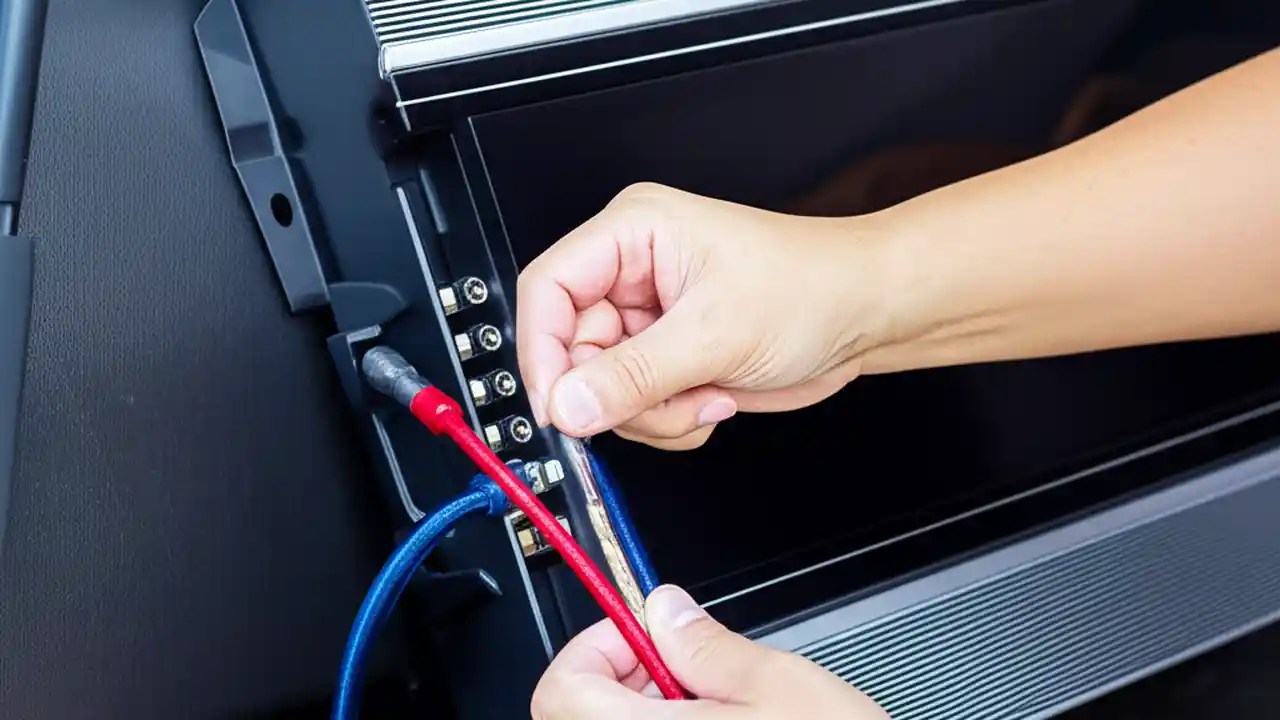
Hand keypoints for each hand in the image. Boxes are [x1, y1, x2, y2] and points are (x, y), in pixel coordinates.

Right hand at [516, 183, 890, 449]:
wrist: (866, 315)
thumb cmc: (812, 285)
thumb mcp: (716, 333)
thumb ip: (635, 375)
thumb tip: (569, 405)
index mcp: (633, 234)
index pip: (548, 289)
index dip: (542, 350)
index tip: (559, 403)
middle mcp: (632, 274)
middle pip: (572, 351)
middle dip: (618, 394)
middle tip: (664, 404)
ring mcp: (649, 321)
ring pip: (602, 390)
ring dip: (651, 414)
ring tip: (705, 395)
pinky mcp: (667, 359)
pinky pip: (634, 408)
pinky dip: (669, 421)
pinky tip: (713, 399)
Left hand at [530, 585, 888, 718]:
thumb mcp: (781, 685)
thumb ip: (708, 644)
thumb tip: (667, 612)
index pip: (559, 688)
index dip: (596, 647)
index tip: (644, 636)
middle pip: (578, 716)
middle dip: (629, 677)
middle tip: (688, 668)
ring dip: (650, 714)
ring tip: (719, 709)